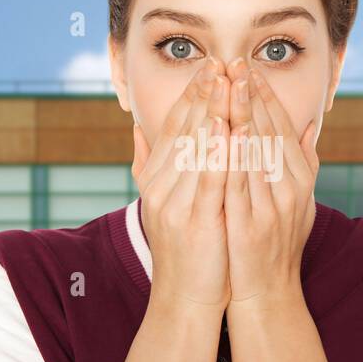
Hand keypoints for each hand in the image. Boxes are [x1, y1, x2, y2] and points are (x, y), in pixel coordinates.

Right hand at [132, 60, 231, 309]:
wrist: (184, 300)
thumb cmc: (186, 249)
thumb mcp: (164, 203)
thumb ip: (150, 165)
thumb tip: (137, 130)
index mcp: (157, 179)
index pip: (173, 127)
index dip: (191, 95)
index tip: (209, 67)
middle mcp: (161, 187)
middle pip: (183, 131)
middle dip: (203, 94)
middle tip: (220, 61)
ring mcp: (176, 205)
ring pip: (195, 150)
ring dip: (211, 113)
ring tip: (225, 82)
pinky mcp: (195, 223)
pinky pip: (207, 182)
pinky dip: (216, 154)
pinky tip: (226, 128)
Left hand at [223, 59, 319, 305]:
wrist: (267, 293)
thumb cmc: (278, 244)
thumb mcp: (300, 201)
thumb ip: (306, 162)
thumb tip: (312, 125)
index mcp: (300, 179)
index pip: (282, 128)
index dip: (266, 96)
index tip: (249, 67)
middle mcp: (291, 190)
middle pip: (271, 133)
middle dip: (252, 95)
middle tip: (237, 63)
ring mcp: (272, 208)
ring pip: (255, 153)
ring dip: (240, 116)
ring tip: (227, 85)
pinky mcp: (250, 225)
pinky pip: (237, 183)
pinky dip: (229, 156)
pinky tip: (219, 133)